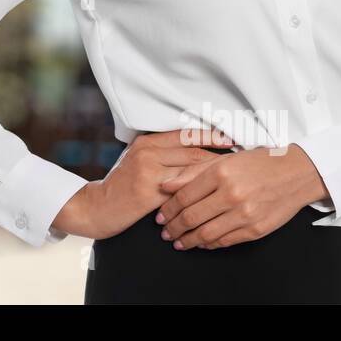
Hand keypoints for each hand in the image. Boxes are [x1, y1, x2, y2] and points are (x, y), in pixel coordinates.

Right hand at [52, 127, 236, 239]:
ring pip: (191, 169)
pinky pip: (182, 191)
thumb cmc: (121, 185)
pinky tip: (215, 197)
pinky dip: (200, 193)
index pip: (186, 134)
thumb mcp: (136, 160)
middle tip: (243, 157)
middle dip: (220, 153)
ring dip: (215, 173)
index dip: (211, 135)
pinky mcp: (149, 192)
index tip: (233, 137)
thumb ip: (160, 152)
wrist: (98, 207)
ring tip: (236, 176)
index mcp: (147, 142)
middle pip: (192, 150)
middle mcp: (148, 152)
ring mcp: (148, 171)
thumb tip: (192, 147)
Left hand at [154, 143, 328, 249]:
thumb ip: (193, 172)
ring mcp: (245, 214)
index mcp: (221, 172)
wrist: (296, 173)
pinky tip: (201, 243)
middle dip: (174, 228)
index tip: (160, 215)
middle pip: (192, 217)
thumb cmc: (259, 163)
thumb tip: (165, 185)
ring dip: (188, 240)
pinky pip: (225, 241)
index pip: (184, 196)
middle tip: (165, 232)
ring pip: (206, 233)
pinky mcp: (256, 229)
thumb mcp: (225, 160)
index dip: (168, 209)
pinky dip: (209, 244)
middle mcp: (232, 194)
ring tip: (179, 242)